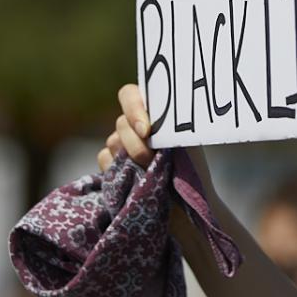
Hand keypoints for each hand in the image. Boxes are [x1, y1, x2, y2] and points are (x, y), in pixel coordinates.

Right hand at [97, 83, 215, 200]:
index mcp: (152, 112)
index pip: (130, 95)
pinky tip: (131, 178)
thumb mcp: (186, 144)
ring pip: (112, 141)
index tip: (146, 130)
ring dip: (129, 158)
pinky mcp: (112, 164)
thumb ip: (167, 129)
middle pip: (121, 122)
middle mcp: (133, 125)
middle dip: (136, 144)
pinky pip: (104, 159)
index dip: (133, 109)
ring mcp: (121, 144)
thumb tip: (153, 127)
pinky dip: (116, 169)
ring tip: (148, 173)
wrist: (186, 202)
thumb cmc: (191, 167)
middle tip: (150, 160)